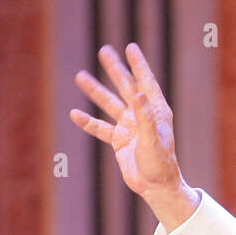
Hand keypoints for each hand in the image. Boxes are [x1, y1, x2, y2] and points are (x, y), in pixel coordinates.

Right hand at [71, 43, 198, 230]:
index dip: (138, 65)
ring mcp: (129, 127)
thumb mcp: (153, 139)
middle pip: (125, 87)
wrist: (155, 186)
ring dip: (96, 91)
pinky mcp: (118, 141)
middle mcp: (142, 115)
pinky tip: (74, 114)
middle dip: (115, 70)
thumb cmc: (160, 163)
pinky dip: (88, 122)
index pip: (146, 82)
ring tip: (80, 76)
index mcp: (155, 111)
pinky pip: (100, 128)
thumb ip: (146, 116)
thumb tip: (138, 92)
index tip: (130, 47)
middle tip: (104, 51)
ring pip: (109, 105)